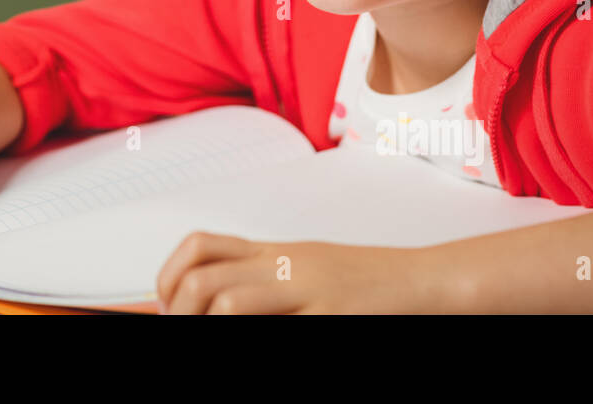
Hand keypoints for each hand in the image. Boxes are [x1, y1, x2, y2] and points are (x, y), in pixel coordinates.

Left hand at [155, 232, 449, 312]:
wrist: (427, 280)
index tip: (165, 306)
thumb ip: (263, 280)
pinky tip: (260, 346)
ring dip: (210, 327)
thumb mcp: (307, 270)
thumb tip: (213, 301)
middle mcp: (285, 266)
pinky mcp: (335, 317)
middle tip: (179, 329)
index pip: (202, 247)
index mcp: (275, 252)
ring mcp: (309, 292)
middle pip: (204, 279)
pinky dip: (259, 338)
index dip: (169, 278)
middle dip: (179, 313)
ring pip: (231, 304)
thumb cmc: (369, 282)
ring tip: (209, 339)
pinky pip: (285, 332)